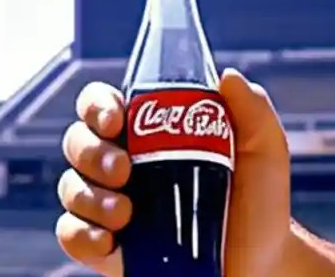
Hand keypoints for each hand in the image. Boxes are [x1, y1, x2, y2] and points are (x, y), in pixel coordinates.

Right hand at [55, 68, 292, 275]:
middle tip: (123, 170)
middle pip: (77, 141)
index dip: (96, 104)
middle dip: (90, 151)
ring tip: (126, 213)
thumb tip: (227, 77)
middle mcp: (122, 164)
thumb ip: (253, 109)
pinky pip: (71, 235)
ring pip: (71, 187)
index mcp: (148, 132)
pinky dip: (81, 235)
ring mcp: (112, 206)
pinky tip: (109, 242)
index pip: (104, 104)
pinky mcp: (109, 248)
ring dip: (88, 196)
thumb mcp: (264, 150)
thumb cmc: (259, 200)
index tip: (116, 119)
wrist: (262, 262)